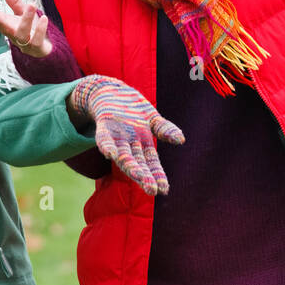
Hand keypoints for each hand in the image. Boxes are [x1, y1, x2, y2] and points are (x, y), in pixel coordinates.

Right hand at [0, 0, 52, 57]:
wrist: (44, 48)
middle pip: (4, 29)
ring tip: (31, 4)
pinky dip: (40, 30)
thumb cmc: (30, 28)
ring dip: (26, 20)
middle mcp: (13, 35)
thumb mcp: (21, 12)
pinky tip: (44, 18)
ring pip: (22, 34)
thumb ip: (13, 0)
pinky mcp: (37, 48)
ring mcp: (24, 43)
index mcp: (7, 26)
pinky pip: (37, 40)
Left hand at [69, 74, 184, 195]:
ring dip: (130, 166)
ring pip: (123, 155)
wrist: (110, 93)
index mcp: (143, 144)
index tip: (164, 189)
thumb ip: (165, 130)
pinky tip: (109, 154)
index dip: (158, 175)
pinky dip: (107, 146)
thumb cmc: (134, 109)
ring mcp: (116, 137)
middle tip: (151, 190)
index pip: (152, 163)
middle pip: (138, 162)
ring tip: (137, 176)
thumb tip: (181, 140)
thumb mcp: (152, 118)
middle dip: (144, 176)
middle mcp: (130, 144)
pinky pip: (103, 139)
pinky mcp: (103, 127)